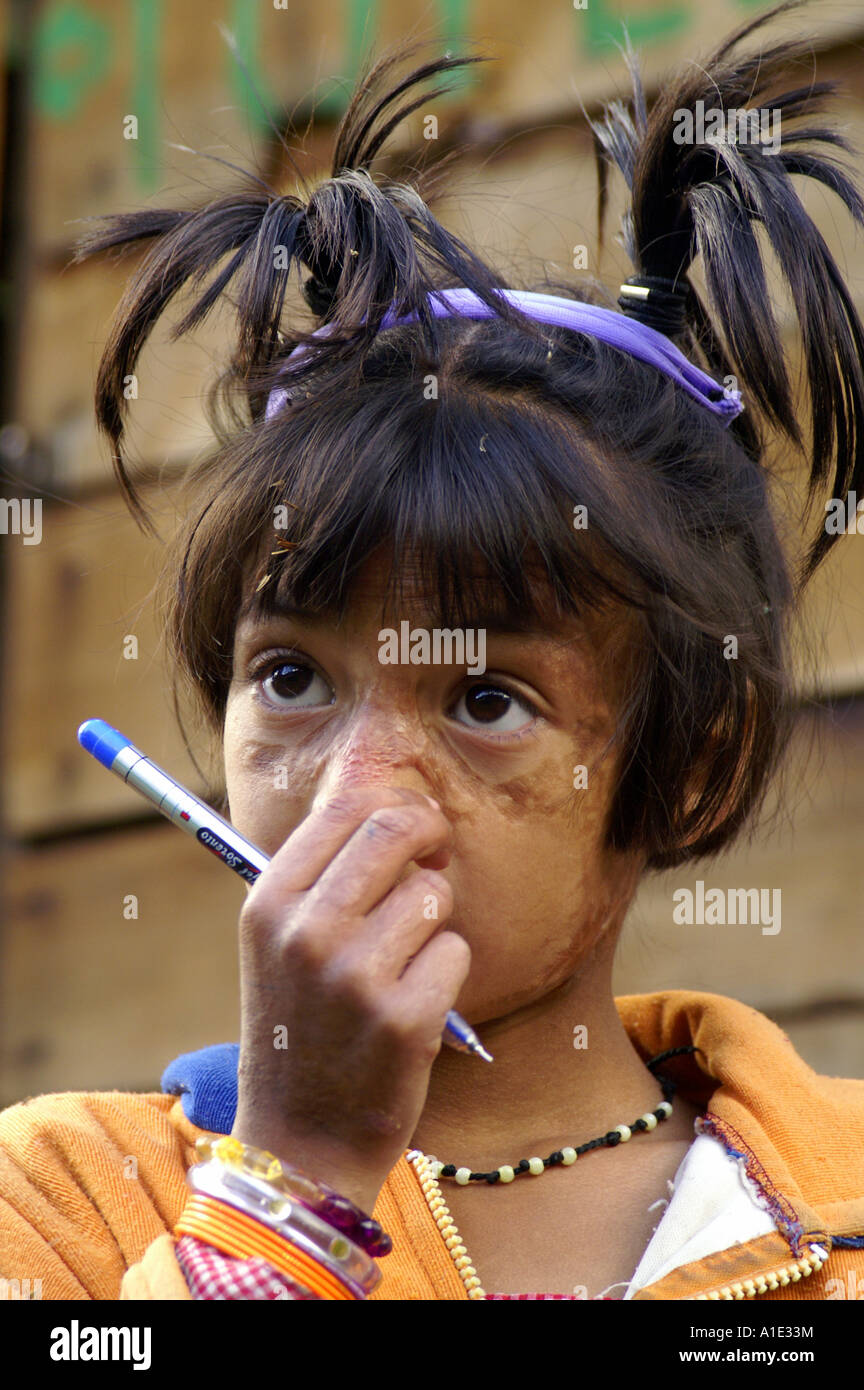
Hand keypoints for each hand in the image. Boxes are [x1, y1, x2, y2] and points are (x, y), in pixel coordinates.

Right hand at [230, 785, 470, 1213]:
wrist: (300, 1142)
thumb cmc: (300, 1030)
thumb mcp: (277, 946)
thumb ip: (322, 878)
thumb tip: (391, 807)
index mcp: (268, 904)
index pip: (343, 807)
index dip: (393, 804)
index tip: (413, 822)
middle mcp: (306, 932)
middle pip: (394, 829)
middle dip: (430, 835)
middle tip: (437, 857)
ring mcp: (355, 975)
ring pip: (433, 894)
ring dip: (434, 921)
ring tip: (404, 962)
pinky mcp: (405, 1019)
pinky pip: (455, 951)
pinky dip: (446, 973)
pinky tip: (415, 1003)